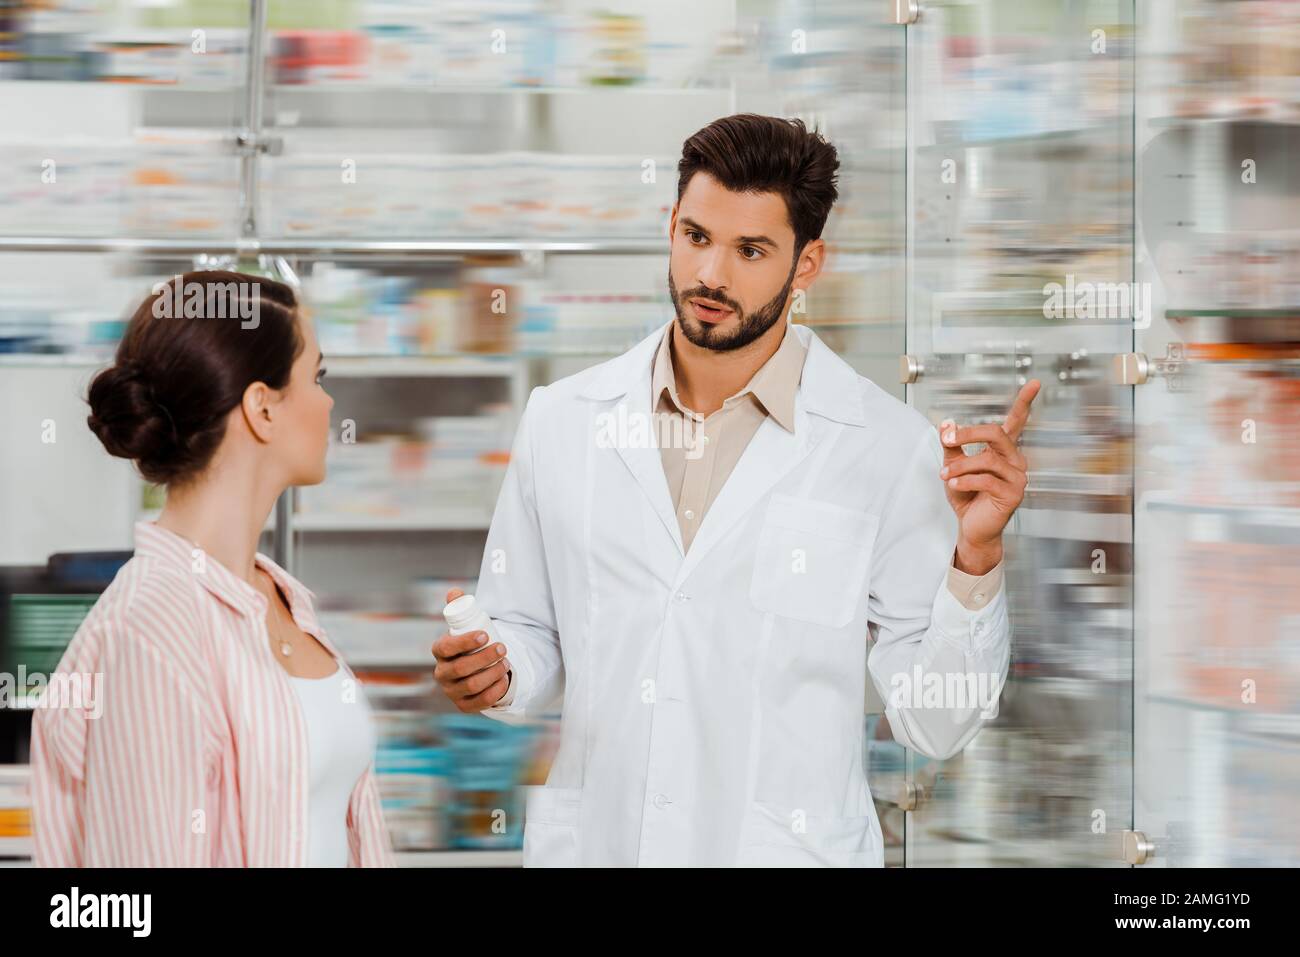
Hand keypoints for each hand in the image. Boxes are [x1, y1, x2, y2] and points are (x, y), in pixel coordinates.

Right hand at [431, 587, 510, 711]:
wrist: (477, 668)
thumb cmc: (470, 643)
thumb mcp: (465, 625)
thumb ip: (460, 606)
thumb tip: (454, 592)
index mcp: (439, 651)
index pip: (445, 647)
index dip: (464, 642)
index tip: (485, 635)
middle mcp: (442, 673)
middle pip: (460, 668)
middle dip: (484, 658)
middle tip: (503, 648)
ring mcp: (452, 691)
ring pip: (471, 685)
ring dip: (492, 673)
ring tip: (506, 662)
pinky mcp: (464, 705)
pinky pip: (480, 702)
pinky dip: (494, 691)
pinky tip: (504, 679)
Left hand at [938, 379, 1040, 572]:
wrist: (972, 529)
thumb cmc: (967, 497)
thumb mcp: (954, 467)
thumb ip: (952, 446)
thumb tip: (947, 422)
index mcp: (1004, 451)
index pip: (1016, 422)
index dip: (1025, 402)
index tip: (1035, 383)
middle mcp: (1015, 461)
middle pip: (996, 433)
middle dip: (968, 434)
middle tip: (946, 439)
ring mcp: (1017, 478)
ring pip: (987, 459)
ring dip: (960, 465)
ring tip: (944, 474)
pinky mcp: (1012, 495)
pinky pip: (986, 480)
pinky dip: (964, 480)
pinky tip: (953, 484)